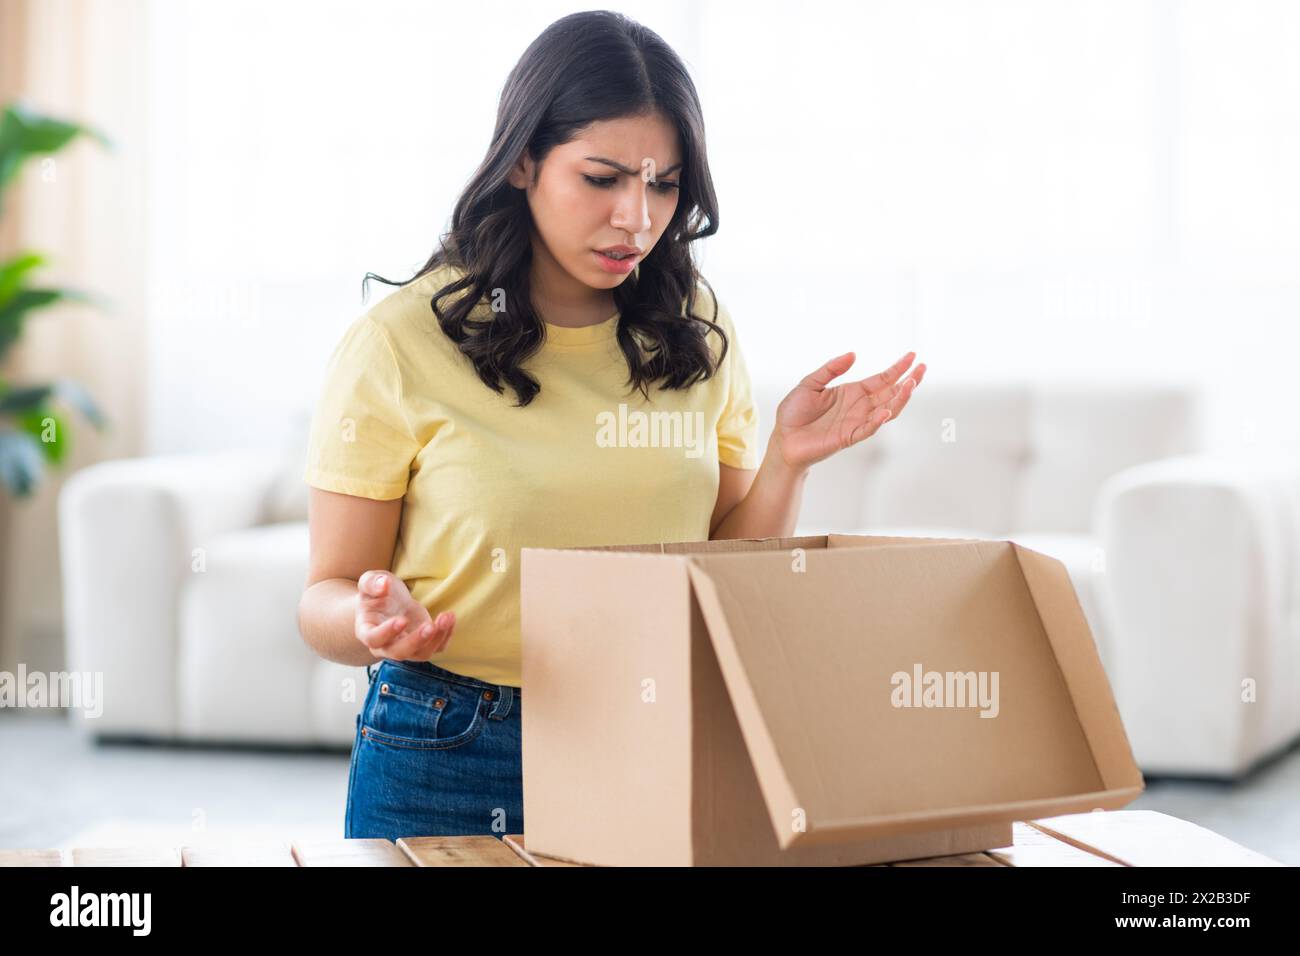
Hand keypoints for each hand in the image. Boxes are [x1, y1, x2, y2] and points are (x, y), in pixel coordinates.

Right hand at [354, 570, 454, 660]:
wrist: (388, 602)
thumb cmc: (376, 592)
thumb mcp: (370, 581)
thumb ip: (372, 583)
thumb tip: (383, 584)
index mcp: (367, 631)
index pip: (374, 639)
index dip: (387, 632)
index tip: (401, 620)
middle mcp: (385, 645)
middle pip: (399, 653)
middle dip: (416, 641)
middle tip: (430, 626)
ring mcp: (406, 647)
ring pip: (421, 654)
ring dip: (436, 638)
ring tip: (446, 617)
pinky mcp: (424, 644)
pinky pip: (437, 647)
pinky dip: (446, 634)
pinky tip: (450, 617)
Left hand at [773, 351, 925, 471]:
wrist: (783, 439)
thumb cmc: (795, 413)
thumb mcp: (810, 383)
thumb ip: (831, 369)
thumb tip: (853, 354)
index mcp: (852, 392)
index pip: (881, 379)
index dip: (897, 368)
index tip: (912, 356)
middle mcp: (859, 406)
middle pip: (890, 393)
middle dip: (907, 381)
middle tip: (922, 368)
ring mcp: (856, 422)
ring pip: (886, 410)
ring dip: (899, 399)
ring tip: (911, 384)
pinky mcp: (848, 437)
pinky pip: (867, 429)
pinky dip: (878, 421)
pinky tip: (886, 410)